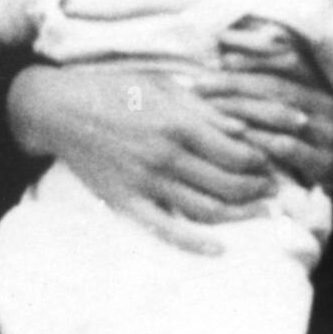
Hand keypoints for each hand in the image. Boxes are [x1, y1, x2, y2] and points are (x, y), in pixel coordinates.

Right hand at [7, 62, 276, 252]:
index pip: (235, 153)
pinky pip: (167, 230)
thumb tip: (241, 126)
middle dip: (257, 190)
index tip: (268, 163)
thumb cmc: (114, 90)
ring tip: (258, 213)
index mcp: (177, 122)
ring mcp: (146, 182)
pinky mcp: (127, 201)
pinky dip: (195, 244)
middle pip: (227, 184)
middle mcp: (166, 155)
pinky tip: (219, 249)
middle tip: (271, 190)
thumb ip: (201, 107)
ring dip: (239, 215)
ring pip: (206, 210)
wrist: (61, 110)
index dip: (259, 162)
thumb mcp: (161, 85)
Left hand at [208, 21, 332, 188]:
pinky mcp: (327, 164)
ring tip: (210, 109)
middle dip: (234, 83)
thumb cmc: (313, 130)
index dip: (253, 52)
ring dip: (242, 109)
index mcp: (318, 82)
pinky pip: (290, 148)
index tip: (220, 52)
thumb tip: (225, 49)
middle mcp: (326, 103)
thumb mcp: (300, 98)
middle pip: (277, 86)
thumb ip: (271, 74)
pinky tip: (237, 137)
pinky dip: (261, 140)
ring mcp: (329, 134)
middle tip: (200, 84)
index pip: (288, 57)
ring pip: (282, 114)